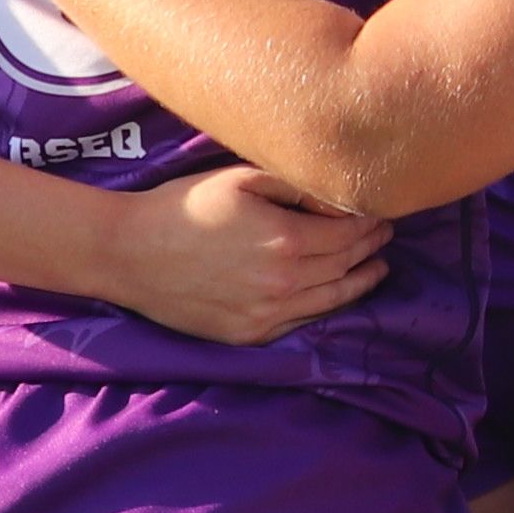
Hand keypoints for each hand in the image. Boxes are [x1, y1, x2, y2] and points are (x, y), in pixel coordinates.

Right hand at [100, 163, 389, 345]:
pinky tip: (338, 295)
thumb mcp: (241, 178)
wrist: (127, 253)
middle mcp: (285, 283)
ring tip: (377, 267)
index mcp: (287, 240)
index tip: (382, 211)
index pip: (351, 233)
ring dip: (361, 281)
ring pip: (333, 299)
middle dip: (371, 247)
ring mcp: (268, 315)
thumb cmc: (183, 206)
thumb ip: (296, 184)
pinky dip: (329, 307)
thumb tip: (340, 193)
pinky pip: (304, 323)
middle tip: (385, 234)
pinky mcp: (250, 334)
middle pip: (346, 265)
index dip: (371, 221)